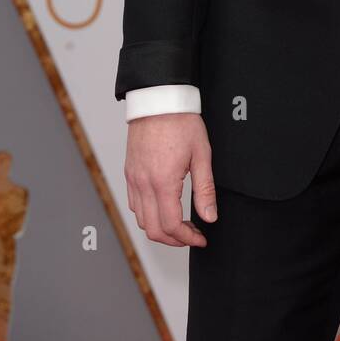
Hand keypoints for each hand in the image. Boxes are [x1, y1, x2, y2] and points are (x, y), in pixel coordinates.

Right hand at [125, 113, 216, 247]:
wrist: (159, 100)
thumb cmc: (181, 122)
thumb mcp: (202, 155)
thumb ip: (205, 189)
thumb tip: (209, 217)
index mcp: (163, 182)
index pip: (171, 225)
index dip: (187, 238)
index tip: (200, 237)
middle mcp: (143, 184)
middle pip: (153, 229)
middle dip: (174, 239)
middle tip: (192, 235)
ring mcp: (133, 179)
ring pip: (141, 220)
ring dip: (160, 229)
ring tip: (180, 224)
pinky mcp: (129, 173)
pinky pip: (134, 204)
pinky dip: (147, 215)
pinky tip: (163, 208)